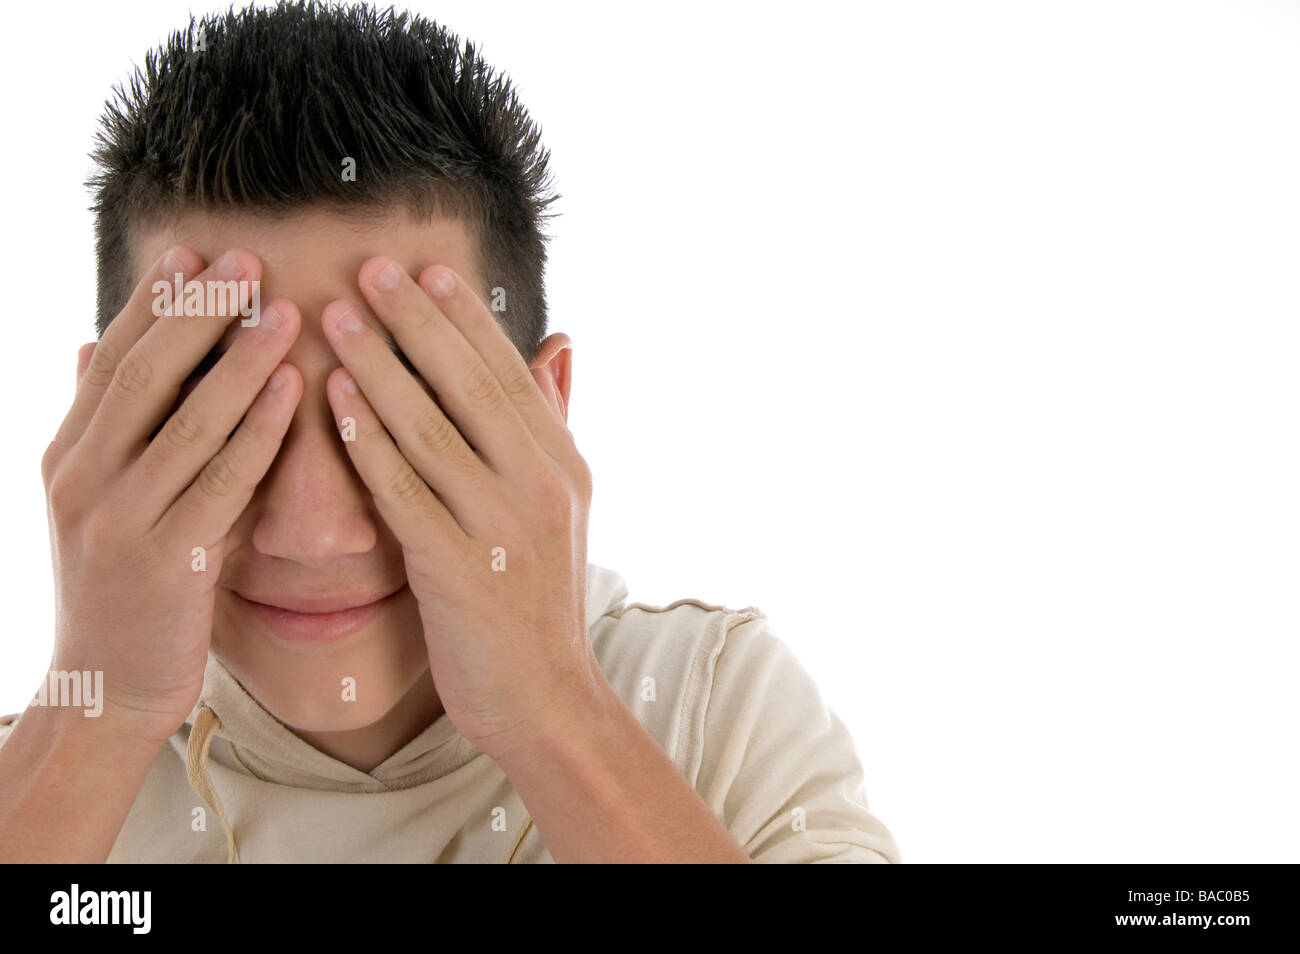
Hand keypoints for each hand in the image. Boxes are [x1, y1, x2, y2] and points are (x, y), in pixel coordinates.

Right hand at [41, 246, 300, 743]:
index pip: (114, 358)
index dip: (155, 302)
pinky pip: (221, 480)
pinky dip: (257, 430)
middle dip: (197, 311)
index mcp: (68, 452)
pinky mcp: (166, 560)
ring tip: (283, 308)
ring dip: (238, 359)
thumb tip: (89, 343)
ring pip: (186, 419)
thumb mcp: (94, 498)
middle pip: (145, 373)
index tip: (197, 250)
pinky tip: (291, 389)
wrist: (106, 686)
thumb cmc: (120, 585)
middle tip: (246, 257)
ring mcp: (120, 518)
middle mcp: (83, 476)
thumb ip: (102, 425)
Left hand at [322, 257, 596, 758]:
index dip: (463, 318)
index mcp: (562, 464)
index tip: (422, 268)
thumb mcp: (565, 504)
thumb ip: (554, 421)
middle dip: (415, 322)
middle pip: (469, 385)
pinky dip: (367, 440)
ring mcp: (500, 527)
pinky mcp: (457, 569)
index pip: (508, 372)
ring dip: (378, 366)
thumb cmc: (539, 596)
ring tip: (334, 316)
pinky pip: (403, 491)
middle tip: (368, 267)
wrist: (543, 695)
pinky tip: (333, 400)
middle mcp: (539, 485)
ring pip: (430, 428)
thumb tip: (560, 341)